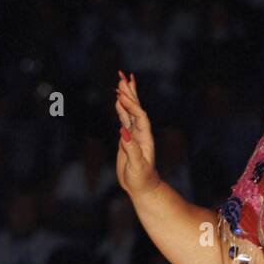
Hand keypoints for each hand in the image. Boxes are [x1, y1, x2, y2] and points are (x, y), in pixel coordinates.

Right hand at [115, 71, 158, 195]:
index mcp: (145, 138)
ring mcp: (134, 134)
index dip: (131, 106)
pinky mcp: (127, 138)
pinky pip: (124, 119)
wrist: (143, 187)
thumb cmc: (142, 179)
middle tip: (123, 76)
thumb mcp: (137, 166)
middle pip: (136, 108)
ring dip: (126, 96)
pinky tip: (118, 100)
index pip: (139, 117)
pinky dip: (121, 108)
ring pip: (130, 111)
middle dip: (130, 93)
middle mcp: (141, 133)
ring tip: (121, 81)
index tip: (121, 96)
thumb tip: (123, 132)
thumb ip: (131, 149)